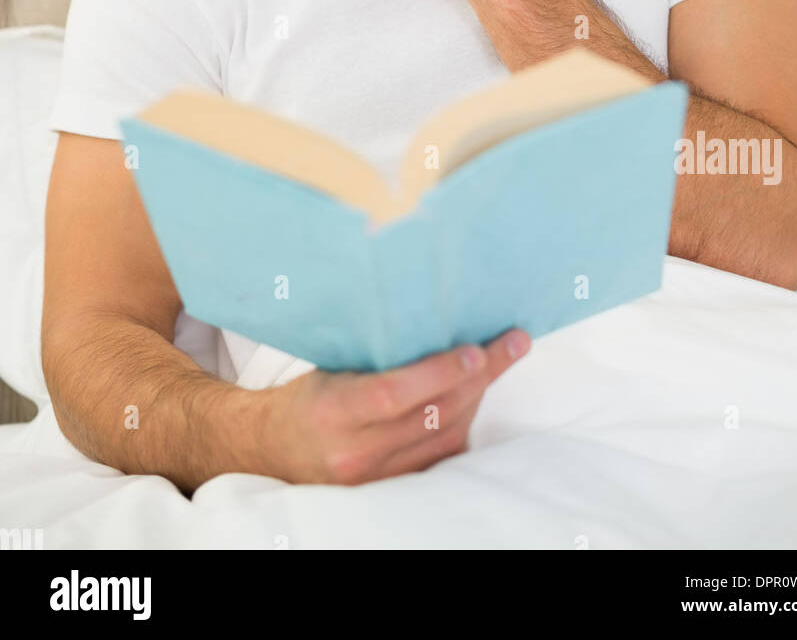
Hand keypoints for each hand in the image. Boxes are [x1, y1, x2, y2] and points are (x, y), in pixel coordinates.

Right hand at [255, 328, 530, 485]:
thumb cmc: (309, 394)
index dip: (439, 372)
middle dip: (479, 375)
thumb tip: (436, 316)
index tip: (476, 349)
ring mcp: (375, 479)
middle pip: (431, 414)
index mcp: (333, 411)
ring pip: (445, 435)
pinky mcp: (391, 490)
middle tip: (511, 342)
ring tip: (500, 359)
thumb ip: (376, 353)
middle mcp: (354, 452)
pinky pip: (442, 455)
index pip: (393, 394)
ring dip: (478, 396)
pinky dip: (463, 421)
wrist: (274, 449)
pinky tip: (475, 393)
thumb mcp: (330, 366)